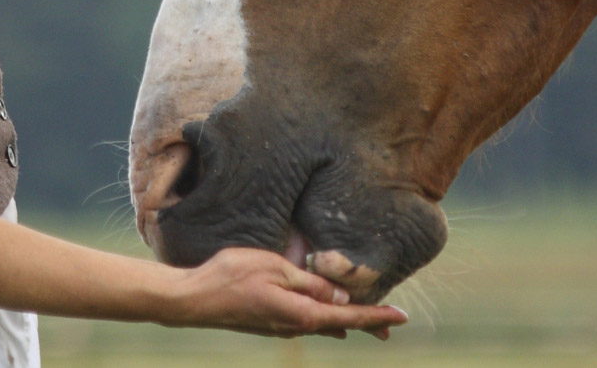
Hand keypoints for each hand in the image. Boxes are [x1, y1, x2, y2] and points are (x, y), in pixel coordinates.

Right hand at [163, 247, 407, 339]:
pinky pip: (308, 322)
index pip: (348, 314)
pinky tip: (329, 320)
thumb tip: (342, 294)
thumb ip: (311, 283)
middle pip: (340, 323)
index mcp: (302, 313)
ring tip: (368, 322)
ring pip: (324, 324)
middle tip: (393, 323)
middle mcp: (296, 325)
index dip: (376, 315)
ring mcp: (281, 327)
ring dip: (348, 320)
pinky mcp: (269, 322)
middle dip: (367, 322)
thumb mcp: (276, 269)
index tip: (402, 316)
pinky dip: (327, 319)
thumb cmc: (232, 277)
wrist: (194, 300)